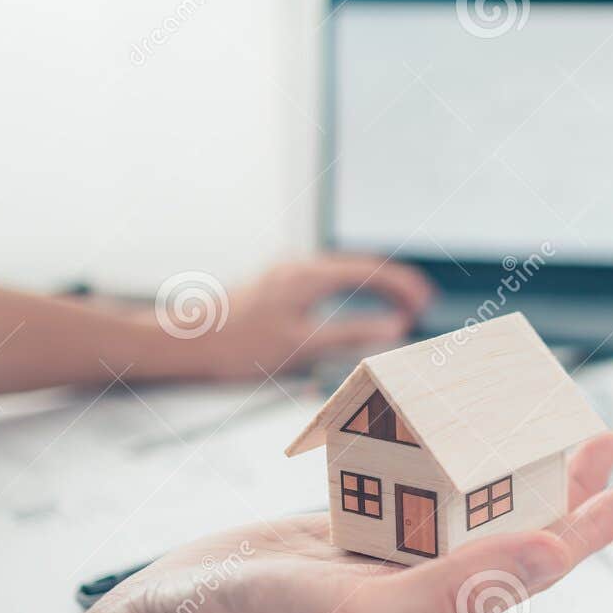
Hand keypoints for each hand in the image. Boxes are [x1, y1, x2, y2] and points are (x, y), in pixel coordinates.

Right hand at [81, 434, 612, 612]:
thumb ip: (461, 588)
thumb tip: (553, 558)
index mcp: (441, 605)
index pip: (537, 562)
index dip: (588, 528)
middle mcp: (419, 580)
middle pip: (510, 524)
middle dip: (558, 483)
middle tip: (594, 434)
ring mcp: (378, 556)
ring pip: (458, 502)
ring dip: (500, 464)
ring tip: (533, 424)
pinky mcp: (337, 532)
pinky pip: (400, 486)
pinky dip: (429, 455)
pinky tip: (444, 433)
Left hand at [187, 255, 433, 379]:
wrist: (187, 340)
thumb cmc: (239, 345)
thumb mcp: (302, 345)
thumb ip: (352, 336)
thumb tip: (395, 329)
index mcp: (308, 277)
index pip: (369, 272)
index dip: (402, 286)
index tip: (425, 302)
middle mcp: (299, 267)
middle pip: (360, 266)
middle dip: (395, 284)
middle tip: (422, 304)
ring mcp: (288, 272)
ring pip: (344, 271)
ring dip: (375, 287)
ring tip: (400, 305)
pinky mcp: (280, 283)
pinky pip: (329, 279)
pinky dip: (354, 290)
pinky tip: (360, 304)